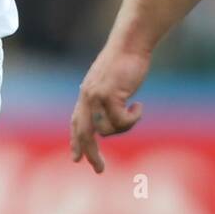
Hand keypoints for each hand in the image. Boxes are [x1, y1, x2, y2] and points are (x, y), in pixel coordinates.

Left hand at [70, 42, 150, 173]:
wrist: (130, 44)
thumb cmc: (125, 62)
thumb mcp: (111, 84)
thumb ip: (105, 102)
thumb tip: (104, 128)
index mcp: (85, 95)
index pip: (76, 123)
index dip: (75, 141)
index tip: (75, 158)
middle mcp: (86, 97)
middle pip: (83, 134)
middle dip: (90, 153)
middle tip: (99, 169)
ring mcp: (95, 97)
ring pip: (107, 130)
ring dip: (125, 126)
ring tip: (135, 110)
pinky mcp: (108, 96)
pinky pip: (121, 121)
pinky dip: (133, 118)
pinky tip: (139, 105)